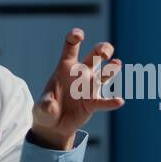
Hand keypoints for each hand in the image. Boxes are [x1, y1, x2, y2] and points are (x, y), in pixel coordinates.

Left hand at [29, 27, 123, 149]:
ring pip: (104, 74)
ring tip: (116, 64)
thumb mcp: (42, 107)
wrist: (53, 125)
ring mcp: (89, 87)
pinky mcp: (93, 103)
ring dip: (112, 69)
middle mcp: (81, 73)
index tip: (79, 35)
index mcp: (66, 67)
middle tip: (105, 53)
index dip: (75, 37)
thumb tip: (51, 107)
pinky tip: (119, 101)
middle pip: (95, 55)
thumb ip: (46, 105)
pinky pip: (104, 102)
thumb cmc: (46, 109)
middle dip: (102, 49)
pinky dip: (111, 102)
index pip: (71, 46)